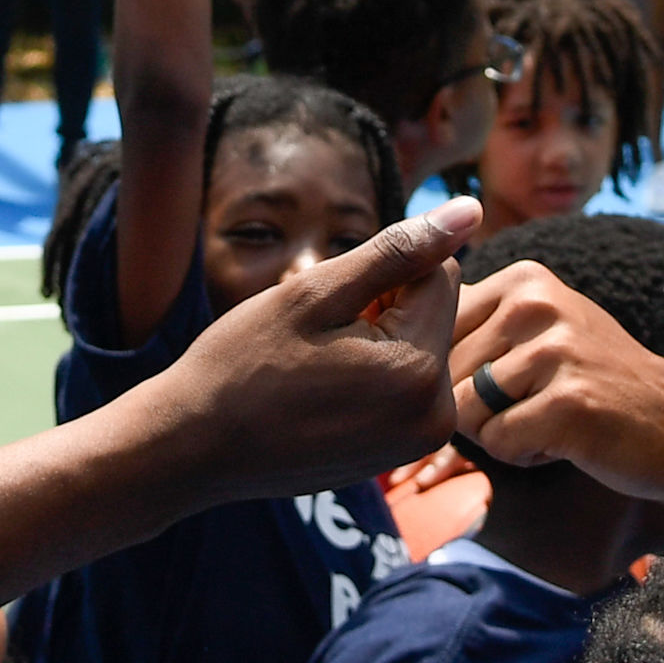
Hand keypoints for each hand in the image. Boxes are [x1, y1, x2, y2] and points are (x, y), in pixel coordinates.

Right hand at [171, 198, 475, 490]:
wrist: (194, 449)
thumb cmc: (242, 364)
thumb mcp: (316, 293)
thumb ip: (399, 250)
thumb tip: (470, 210)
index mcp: (419, 371)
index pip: (441, 274)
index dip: (385, 270)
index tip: (333, 301)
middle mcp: (435, 415)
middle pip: (434, 313)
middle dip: (385, 307)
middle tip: (317, 339)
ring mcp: (419, 440)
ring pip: (418, 345)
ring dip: (378, 338)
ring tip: (316, 366)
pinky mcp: (400, 452)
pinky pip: (405, 386)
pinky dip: (373, 374)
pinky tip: (320, 392)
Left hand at [453, 263, 663, 499]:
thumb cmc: (598, 381)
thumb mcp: (544, 326)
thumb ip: (479, 320)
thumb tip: (398, 330)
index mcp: (524, 280)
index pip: (434, 331)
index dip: (458, 372)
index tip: (507, 380)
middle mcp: (536, 304)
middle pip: (444, 375)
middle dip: (476, 406)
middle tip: (536, 403)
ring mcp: (554, 352)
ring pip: (465, 412)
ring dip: (501, 432)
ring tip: (550, 418)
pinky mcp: (568, 403)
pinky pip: (498, 443)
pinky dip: (524, 454)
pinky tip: (564, 439)